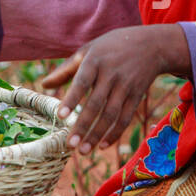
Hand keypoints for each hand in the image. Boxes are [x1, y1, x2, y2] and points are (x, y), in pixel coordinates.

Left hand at [41, 24, 188, 152]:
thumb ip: (66, 69)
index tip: (60, 116)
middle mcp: (111, 74)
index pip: (81, 83)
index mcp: (95, 61)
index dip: (71, 100)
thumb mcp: (88, 51)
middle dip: (83, 126)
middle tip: (70, 145)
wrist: (152, 45)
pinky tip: (102, 146)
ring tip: (83, 151)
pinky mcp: (137, 95)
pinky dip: (115, 133)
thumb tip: (44, 85)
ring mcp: (126, 86)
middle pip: (96, 104)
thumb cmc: (111, 47)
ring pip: (111, 115)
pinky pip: (126, 118)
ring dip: (97, 135)